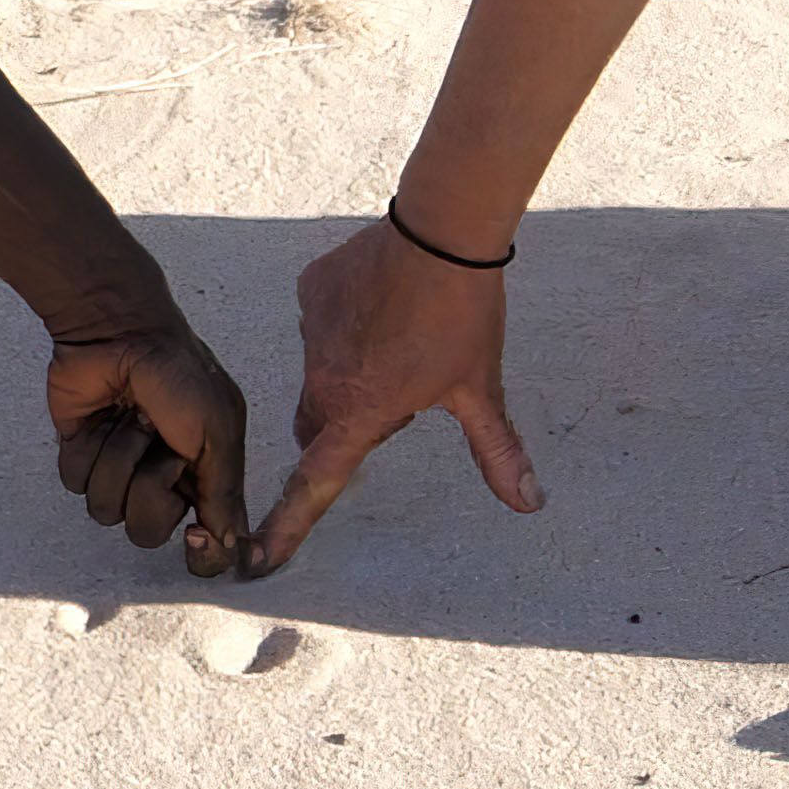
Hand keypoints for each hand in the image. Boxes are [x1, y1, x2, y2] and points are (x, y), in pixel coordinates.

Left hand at [43, 302, 256, 574]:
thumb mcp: (218, 429)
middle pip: (147, 531)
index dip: (200, 550)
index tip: (194, 537)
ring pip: (105, 509)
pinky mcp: (81, 455)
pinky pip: (75, 483)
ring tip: (130, 419)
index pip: (207, 542)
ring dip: (118, 459)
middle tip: (160, 443)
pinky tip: (101, 417)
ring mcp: (119, 470)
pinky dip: (88, 449)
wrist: (119, 330)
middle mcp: (162, 480)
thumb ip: (225, 493)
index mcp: (203, 476)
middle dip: (149, 487)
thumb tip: (230, 548)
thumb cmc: (177, 373)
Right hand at [244, 214, 540, 573]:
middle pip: (318, 425)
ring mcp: (312, 330)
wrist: (444, 231)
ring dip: (349, 373)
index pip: (316, 481)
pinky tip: (384, 303)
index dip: (287, 524)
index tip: (258, 556)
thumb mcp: (481, 390)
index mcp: (360, 410)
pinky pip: (320, 324)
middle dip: (349, 424)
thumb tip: (529, 503)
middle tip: (402, 394)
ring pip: (320, 373)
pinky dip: (345, 325)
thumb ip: (497, 452)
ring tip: (401, 338)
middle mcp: (323, 377)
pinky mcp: (311, 290)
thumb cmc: (465, 315)